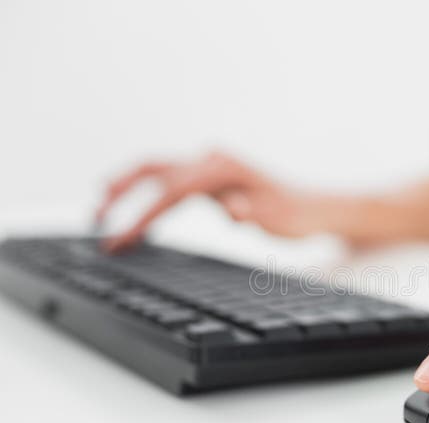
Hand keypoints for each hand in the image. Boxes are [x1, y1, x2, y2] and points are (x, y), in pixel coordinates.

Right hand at [96, 151, 327, 250]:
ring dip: (128, 188)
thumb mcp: (275, 218)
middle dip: (120, 188)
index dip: (141, 216)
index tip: (118, 239)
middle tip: (95, 214)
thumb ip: (249, 211)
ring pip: (159, 171)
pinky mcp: (212, 179)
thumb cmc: (296, 213)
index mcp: (224, 166)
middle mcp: (213, 159)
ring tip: (101, 210)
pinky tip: (137, 215)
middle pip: (154, 168)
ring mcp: (211, 166)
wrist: (315, 206)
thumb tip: (230, 210)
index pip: (171, 190)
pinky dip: (149, 194)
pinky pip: (172, 183)